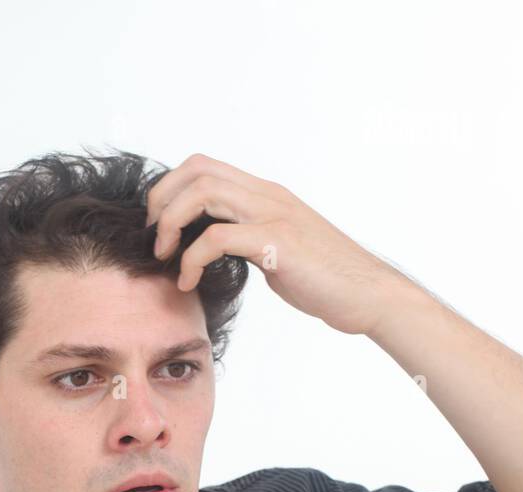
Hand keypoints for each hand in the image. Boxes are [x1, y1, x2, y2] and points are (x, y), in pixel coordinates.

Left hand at [146, 152, 407, 335]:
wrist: (368, 294)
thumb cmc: (326, 279)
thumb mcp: (277, 250)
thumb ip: (248, 240)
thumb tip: (216, 248)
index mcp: (266, 194)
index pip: (205, 166)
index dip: (171, 189)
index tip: (160, 226)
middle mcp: (267, 196)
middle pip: (197, 170)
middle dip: (162, 201)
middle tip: (155, 239)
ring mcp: (273, 215)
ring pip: (203, 194)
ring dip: (171, 224)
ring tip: (166, 257)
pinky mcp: (276, 243)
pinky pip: (217, 238)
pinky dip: (192, 259)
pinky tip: (189, 282)